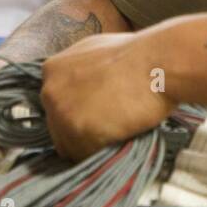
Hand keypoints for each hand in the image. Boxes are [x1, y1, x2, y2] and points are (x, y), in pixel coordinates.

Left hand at [41, 30, 174, 161]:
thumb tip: (81, 89)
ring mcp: (60, 111)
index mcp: (52, 69)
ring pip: (69, 145)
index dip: (79, 113)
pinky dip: (100, 150)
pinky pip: (84, 155)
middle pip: (58, 127)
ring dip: (91, 143)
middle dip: (81, 129)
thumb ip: (79, 71)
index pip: (56, 105)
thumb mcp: (96, 52)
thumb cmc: (137, 55)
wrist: (157, 63)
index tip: (97, 113)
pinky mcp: (75, 131)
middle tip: (110, 122)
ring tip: (117, 128)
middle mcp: (49, 90)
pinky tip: (119, 133)